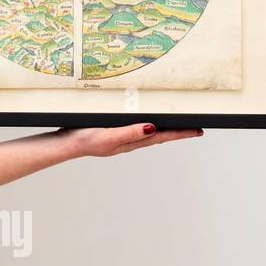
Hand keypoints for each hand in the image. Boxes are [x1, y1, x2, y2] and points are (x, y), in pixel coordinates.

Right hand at [55, 122, 202, 159]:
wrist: (66, 143)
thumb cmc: (86, 140)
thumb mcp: (109, 136)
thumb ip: (130, 133)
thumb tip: (153, 128)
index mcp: (132, 142)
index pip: (162, 137)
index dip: (181, 133)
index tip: (198, 131)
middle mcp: (130, 140)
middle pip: (160, 136)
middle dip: (177, 132)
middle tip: (194, 129)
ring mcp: (122, 137)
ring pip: (149, 133)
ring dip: (164, 130)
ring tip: (177, 126)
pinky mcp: (114, 132)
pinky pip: (137, 129)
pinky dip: (148, 126)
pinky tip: (147, 123)